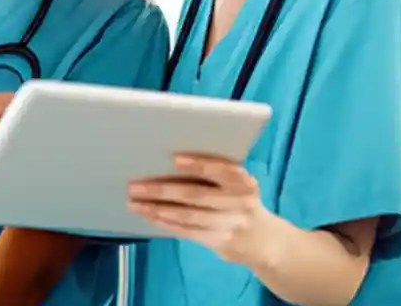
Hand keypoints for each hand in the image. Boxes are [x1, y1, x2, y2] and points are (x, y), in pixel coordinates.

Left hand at [128, 153, 278, 266]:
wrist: (265, 241)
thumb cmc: (241, 202)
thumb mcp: (239, 186)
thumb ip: (216, 176)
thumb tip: (170, 163)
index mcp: (244, 182)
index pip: (220, 170)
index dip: (197, 164)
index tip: (174, 159)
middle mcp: (239, 202)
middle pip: (196, 195)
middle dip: (162, 190)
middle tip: (135, 186)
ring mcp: (230, 224)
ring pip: (187, 216)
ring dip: (157, 209)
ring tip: (134, 203)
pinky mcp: (220, 242)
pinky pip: (188, 231)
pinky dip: (166, 223)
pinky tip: (150, 216)